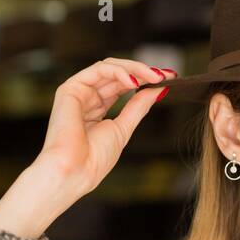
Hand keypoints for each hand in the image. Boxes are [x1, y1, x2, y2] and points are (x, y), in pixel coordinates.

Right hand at [35, 57, 171, 197]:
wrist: (75, 172)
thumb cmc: (94, 160)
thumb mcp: (123, 129)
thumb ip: (138, 106)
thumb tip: (158, 90)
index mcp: (96, 110)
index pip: (122, 86)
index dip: (145, 80)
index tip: (170, 79)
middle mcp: (86, 98)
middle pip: (117, 74)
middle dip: (144, 72)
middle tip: (167, 75)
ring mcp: (78, 92)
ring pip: (109, 67)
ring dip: (135, 69)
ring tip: (155, 77)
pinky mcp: (70, 88)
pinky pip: (98, 70)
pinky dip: (119, 72)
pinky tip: (135, 81)